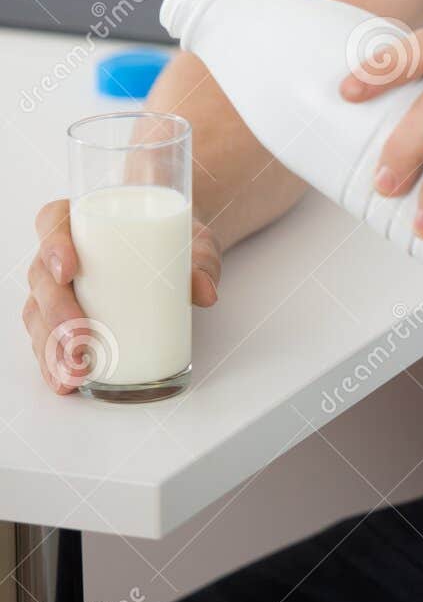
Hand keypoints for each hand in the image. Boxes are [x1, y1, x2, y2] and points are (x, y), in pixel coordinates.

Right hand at [22, 198, 220, 394]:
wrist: (175, 254)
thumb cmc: (175, 239)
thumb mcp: (194, 242)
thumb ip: (202, 261)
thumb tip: (206, 292)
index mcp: (84, 220)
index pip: (53, 221)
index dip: (52, 244)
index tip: (69, 270)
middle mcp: (62, 253)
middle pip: (42, 277)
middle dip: (55, 312)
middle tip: (79, 338)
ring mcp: (59, 288)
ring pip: (38, 313)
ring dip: (50, 346)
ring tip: (74, 373)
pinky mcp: (65, 318)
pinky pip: (47, 338)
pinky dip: (53, 361)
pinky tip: (64, 381)